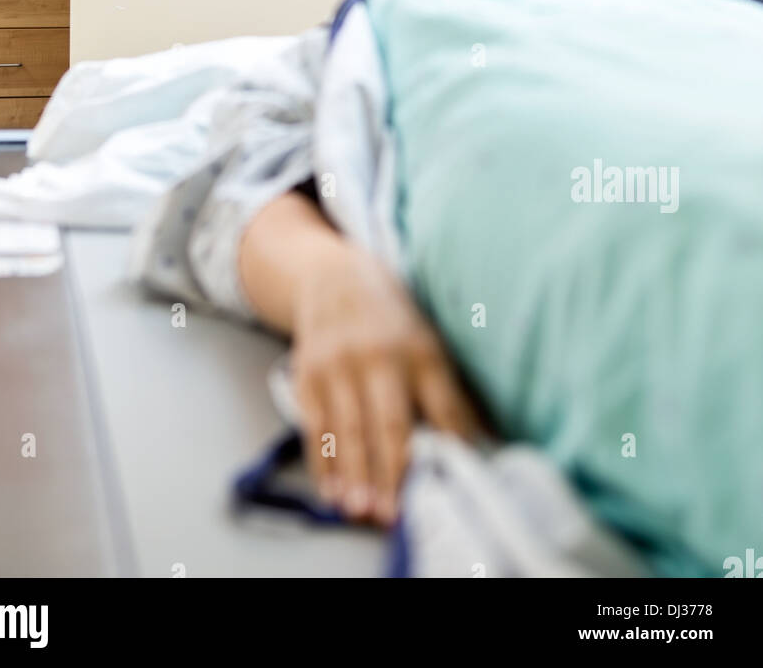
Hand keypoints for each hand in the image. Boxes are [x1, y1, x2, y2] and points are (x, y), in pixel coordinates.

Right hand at [290, 243, 482, 526]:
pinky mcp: (308, 374)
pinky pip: (314, 427)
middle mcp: (380, 356)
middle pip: (389, 422)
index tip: (458, 482)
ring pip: (347, 429)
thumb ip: (452, 395)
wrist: (336, 278)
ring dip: (354, 475)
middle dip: (393, 471)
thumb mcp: (430, 344)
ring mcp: (339, 365)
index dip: (452, 444)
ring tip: (361, 512)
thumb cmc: (393, 324)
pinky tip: (330, 492)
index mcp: (422, 351)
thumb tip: (486, 448)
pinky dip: (322, 464)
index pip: (443, 404)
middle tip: (395, 516)